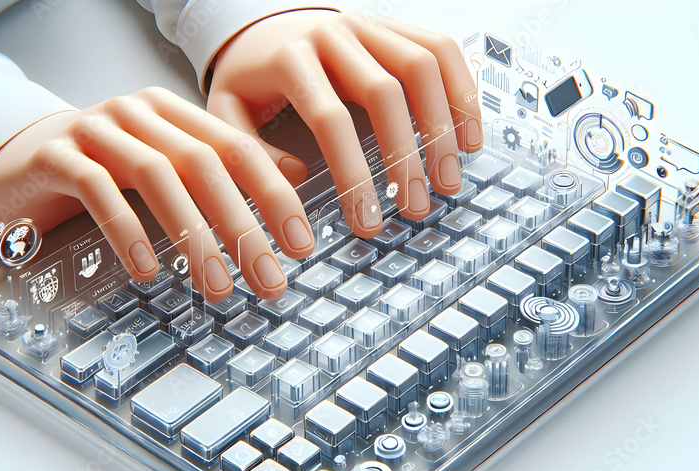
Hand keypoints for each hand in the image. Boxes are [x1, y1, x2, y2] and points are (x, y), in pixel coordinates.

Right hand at [0, 87, 314, 301]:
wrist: (15, 161)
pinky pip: (98, 190)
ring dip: (194, 236)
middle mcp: (138, 112)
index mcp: (173, 112)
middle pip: (204, 165)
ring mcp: (94, 129)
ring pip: (157, 175)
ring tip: (217, 287)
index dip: (274, 196)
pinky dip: (128, 230)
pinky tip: (149, 270)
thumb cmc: (103, 170)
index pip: (237, 148)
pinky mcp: (56, 156)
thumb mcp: (170, 163)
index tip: (301, 245)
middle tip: (269, 279)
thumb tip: (298, 176)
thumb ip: (226, 166)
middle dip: (244, 227)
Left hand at [208, 10, 482, 238]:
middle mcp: (334, 33)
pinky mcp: (394, 25)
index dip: (353, 173)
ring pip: (421, 67)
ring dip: (442, 128)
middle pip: (384, 92)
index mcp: (290, 57)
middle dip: (405, 157)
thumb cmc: (250, 77)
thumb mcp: (229, 112)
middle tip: (414, 208)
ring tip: (448, 180)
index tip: (367, 220)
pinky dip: (462, 92)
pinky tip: (469, 136)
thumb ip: (253, 151)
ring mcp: (369, 24)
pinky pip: (441, 50)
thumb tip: (297, 180)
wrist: (263, 23)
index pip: (330, 119)